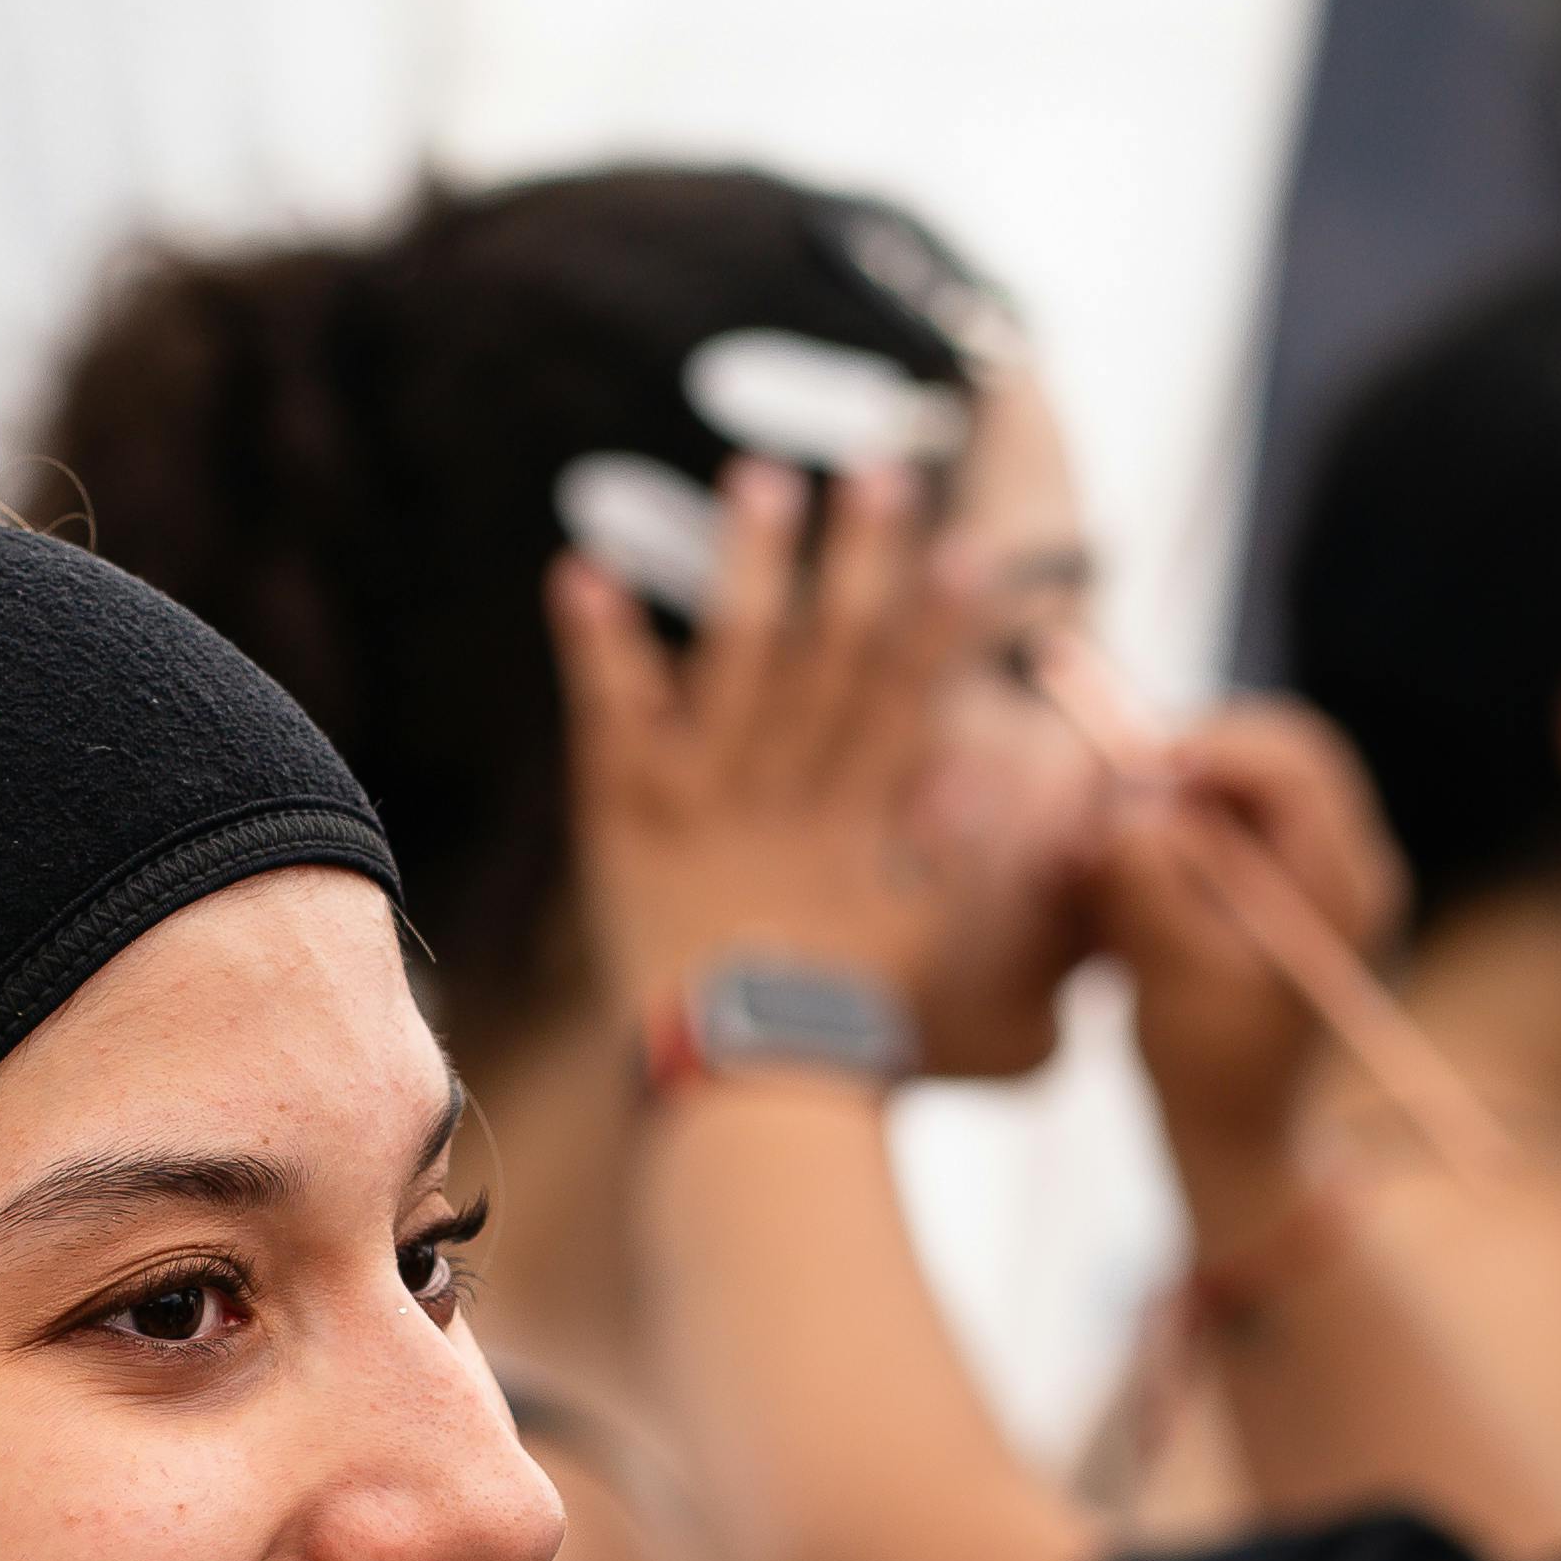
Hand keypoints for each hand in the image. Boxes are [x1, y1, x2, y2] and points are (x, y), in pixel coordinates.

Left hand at [548, 451, 976, 1032]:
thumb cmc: (831, 1033)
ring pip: (738, 665)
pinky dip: (599, 647)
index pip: (907, 699)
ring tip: (759, 478)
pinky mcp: (626, 824)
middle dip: (858, 562)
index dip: (940, 623)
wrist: (742, 1090)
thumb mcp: (911, 942)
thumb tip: (981, 763)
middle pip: (832, 658)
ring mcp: (706, 805)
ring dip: (750, 569)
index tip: (972, 548)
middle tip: (876, 469)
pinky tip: (579, 571)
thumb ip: (938, 850)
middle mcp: (788, 796)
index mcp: (858, 824)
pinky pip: (613, 720)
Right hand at [1090, 696, 1402, 1237]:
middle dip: (1188, 761)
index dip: (1212, 747)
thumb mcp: (1172, 979)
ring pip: (1243, 785)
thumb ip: (1149, 885)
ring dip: (1174, 796)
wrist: (1241, 1140)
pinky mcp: (1276, 888)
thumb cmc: (1211, 1076)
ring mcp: (1313, 874)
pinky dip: (1174, 830)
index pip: (1295, 767)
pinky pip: (1226, 824)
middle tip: (1114, 788)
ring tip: (1110, 844)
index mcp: (1341, 889)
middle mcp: (1342, 866)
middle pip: (1274, 757)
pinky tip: (1128, 872)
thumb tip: (1122, 801)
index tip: (1136, 768)